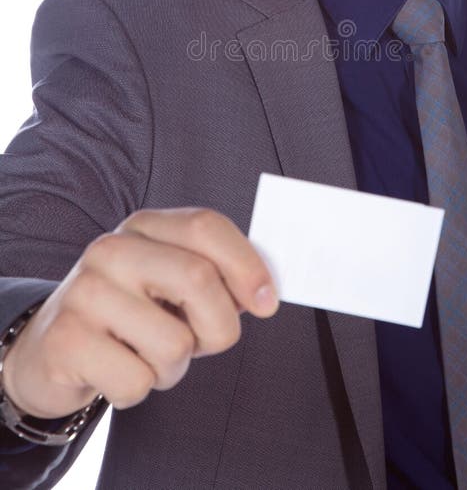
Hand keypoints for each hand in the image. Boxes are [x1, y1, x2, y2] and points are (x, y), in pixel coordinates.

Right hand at [1, 208, 277, 417]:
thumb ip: (215, 277)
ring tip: (147, 355)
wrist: (51, 349)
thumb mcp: (170, 284)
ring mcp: (85, 292)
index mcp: (144, 227)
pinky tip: (117, 370)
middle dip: (219, 326)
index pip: (206, 226)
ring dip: (174, 367)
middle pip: (198, 279)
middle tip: (205, 343)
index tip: (267, 302)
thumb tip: (265, 293)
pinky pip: (137, 381)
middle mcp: (112, 250)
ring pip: (174, 343)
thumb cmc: (129, 316)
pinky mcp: (67, 340)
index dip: (247, 265)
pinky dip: (139, 389)